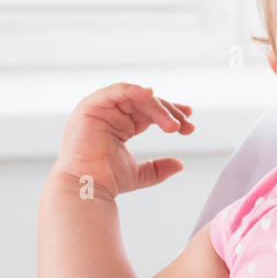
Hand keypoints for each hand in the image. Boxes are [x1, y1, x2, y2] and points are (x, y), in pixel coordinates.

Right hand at [50, 83, 194, 200]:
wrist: (87, 187)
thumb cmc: (106, 181)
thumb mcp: (140, 174)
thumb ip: (158, 168)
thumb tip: (179, 165)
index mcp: (121, 126)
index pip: (150, 112)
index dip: (170, 112)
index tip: (189, 119)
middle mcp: (111, 115)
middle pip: (146, 103)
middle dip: (170, 113)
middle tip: (186, 127)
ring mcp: (101, 109)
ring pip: (136, 98)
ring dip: (158, 108)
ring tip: (173, 125)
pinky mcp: (90, 107)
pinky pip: (114, 91)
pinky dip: (132, 89)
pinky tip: (150, 94)